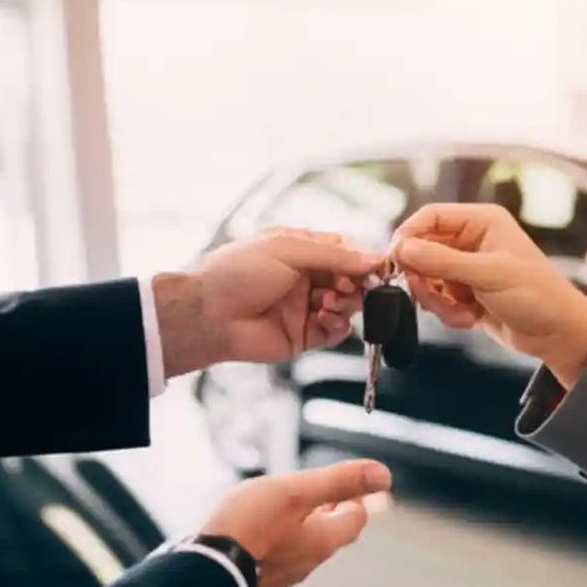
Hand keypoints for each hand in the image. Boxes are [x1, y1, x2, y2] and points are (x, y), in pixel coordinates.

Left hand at [155, 229, 383, 376]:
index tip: (377, 267)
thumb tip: (374, 257)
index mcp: (301, 252)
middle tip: (350, 286)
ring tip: (329, 301)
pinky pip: (334, 332)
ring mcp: (305, 308)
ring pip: (346, 307)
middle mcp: (306, 279)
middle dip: (357, 283)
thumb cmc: (238, 272)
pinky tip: (324, 317)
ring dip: (347, 303)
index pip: (345, 253)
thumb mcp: (288, 250)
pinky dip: (337, 325)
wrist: (209, 314)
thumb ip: (334, 255)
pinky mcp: (304, 336)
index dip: (362, 260)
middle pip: (350, 281)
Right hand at [201, 459, 392, 586]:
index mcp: (323, 540)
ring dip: (301, 524)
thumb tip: (383, 475)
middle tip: (324, 493)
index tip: (351, 485)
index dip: (356, 498)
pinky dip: (278, 538)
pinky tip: (260, 528)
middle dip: (329, 511)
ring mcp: (281, 574)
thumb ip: (338, 482)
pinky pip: (277, 555)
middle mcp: (306, 562)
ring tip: (290, 506)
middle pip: (329, 534)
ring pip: (302, 545)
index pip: (355, 520)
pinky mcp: (257, 578)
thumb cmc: (250, 526)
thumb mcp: (297, 492)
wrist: (204, 568)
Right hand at [392, 204, 586, 386]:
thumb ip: (442, 261)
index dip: (409, 235)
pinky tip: (470, 320)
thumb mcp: (487, 274)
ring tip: (461, 312)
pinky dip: (449, 313)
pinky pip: (439, 299)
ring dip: (438, 300)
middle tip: (429, 296)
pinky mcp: (467, 293)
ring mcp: (468, 268)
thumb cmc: (536, 295)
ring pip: (428, 279)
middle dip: (424, 278)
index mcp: (482, 222)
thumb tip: (403, 249)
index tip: (395, 259)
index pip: (431, 217)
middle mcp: (473, 241)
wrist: (558, 334)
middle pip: (423, 250)